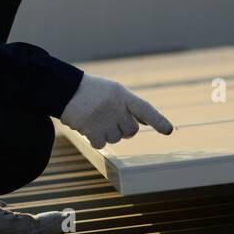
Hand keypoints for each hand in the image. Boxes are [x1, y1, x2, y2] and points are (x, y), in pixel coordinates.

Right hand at [57, 73, 173, 148]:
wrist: (64, 89)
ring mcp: (105, 119)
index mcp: (123, 95)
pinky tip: (87, 127)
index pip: (145, 109)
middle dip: (122, 129)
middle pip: (131, 131)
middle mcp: (116, 107)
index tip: (168, 131)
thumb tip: (145, 122)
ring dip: (106, 133)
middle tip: (108, 118)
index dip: (158, 120)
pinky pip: (101, 144)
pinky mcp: (92, 130)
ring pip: (116, 139)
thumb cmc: (91, 92)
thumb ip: (129, 106)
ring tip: (95, 119)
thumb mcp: (113, 92)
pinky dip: (95, 139)